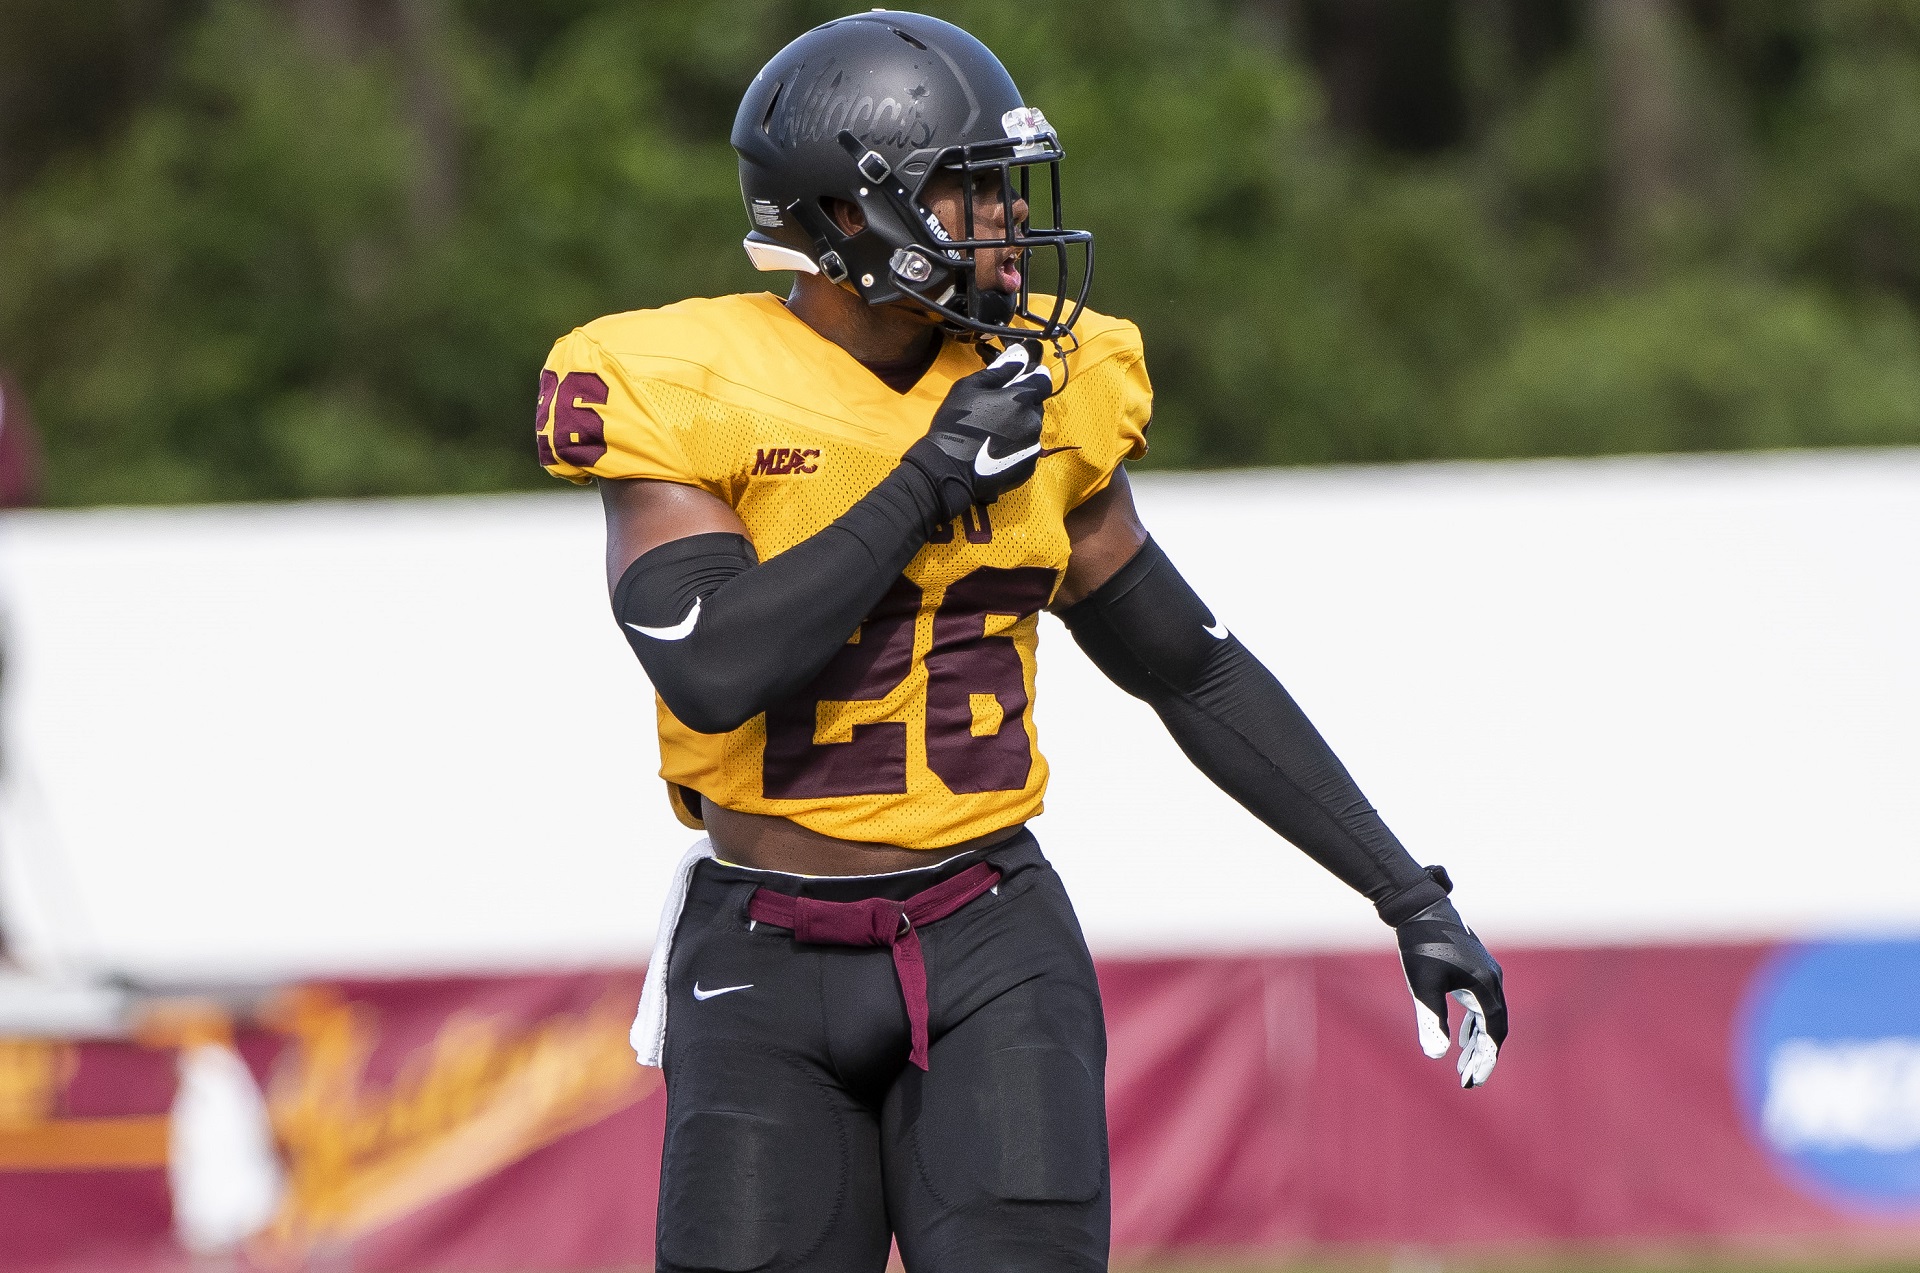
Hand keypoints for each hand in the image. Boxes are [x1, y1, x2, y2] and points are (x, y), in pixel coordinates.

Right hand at [902, 340, 1053, 518]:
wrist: (948, 470)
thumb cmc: (955, 424)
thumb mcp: (970, 387)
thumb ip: (999, 371)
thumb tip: (1019, 356)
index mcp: (1021, 398)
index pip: (1043, 381)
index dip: (1034, 378)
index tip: (1023, 379)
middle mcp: (1034, 421)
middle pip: (1036, 406)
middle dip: (1021, 404)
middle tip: (996, 411)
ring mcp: (1033, 446)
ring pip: (1031, 428)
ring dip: (1019, 426)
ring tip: (993, 434)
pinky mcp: (1029, 467)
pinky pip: (1027, 450)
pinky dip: (1016, 447)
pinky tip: (996, 450)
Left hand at [1396, 897, 1507, 1087]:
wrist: (1421, 908)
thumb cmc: (1420, 946)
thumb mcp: (1423, 986)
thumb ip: (1431, 1020)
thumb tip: (1436, 1055)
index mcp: (1486, 986)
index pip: (1493, 1033)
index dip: (1485, 1059)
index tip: (1471, 1081)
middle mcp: (1493, 980)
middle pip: (1494, 1027)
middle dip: (1482, 1056)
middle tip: (1467, 1080)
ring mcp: (1487, 973)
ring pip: (1489, 1016)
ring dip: (1478, 1042)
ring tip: (1464, 1065)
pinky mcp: (1477, 969)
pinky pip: (1482, 1004)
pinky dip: (1475, 1024)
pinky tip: (1464, 1037)